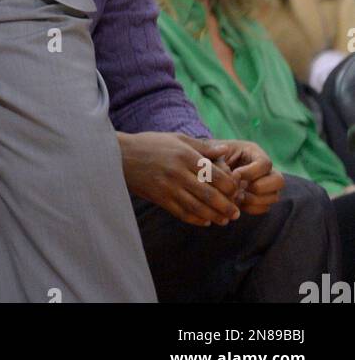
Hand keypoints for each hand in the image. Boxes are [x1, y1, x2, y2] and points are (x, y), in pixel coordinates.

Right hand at [119, 132, 244, 225]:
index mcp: (185, 155)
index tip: (237, 191)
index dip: (229, 186)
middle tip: (236, 213)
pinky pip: (182, 213)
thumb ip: (202, 147)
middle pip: (208, 194)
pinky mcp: (160, 199)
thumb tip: (225, 150)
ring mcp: (168, 188)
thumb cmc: (151, 144)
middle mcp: (178, 172)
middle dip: (226, 206)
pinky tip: (205, 221)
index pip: (214, 174)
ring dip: (214, 216)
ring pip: (197, 207)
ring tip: (224, 220)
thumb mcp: (176, 138)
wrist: (121, 156)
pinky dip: (196, 220)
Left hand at [201, 138, 283, 214]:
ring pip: (274, 196)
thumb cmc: (210, 156)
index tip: (234, 176)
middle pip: (279, 180)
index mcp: (254, 152)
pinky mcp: (261, 197)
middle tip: (241, 190)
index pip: (265, 164)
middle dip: (260, 188)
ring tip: (236, 196)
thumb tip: (234, 176)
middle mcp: (264, 168)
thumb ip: (221, 162)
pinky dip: (252, 208)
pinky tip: (237, 203)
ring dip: (254, 200)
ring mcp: (265, 184)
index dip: (251, 172)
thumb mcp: (213, 153)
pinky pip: (265, 207)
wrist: (206, 167)